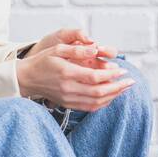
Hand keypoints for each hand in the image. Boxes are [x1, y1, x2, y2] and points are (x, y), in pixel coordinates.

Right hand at [16, 29, 131, 110]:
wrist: (26, 79)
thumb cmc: (42, 61)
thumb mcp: (57, 49)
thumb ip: (77, 50)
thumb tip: (95, 49)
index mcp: (66, 73)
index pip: (95, 77)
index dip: (111, 75)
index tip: (122, 70)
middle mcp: (68, 89)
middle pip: (99, 93)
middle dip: (118, 87)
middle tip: (130, 81)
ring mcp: (68, 99)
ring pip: (96, 102)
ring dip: (113, 96)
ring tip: (124, 88)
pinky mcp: (68, 105)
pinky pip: (90, 107)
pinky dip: (103, 103)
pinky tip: (111, 96)